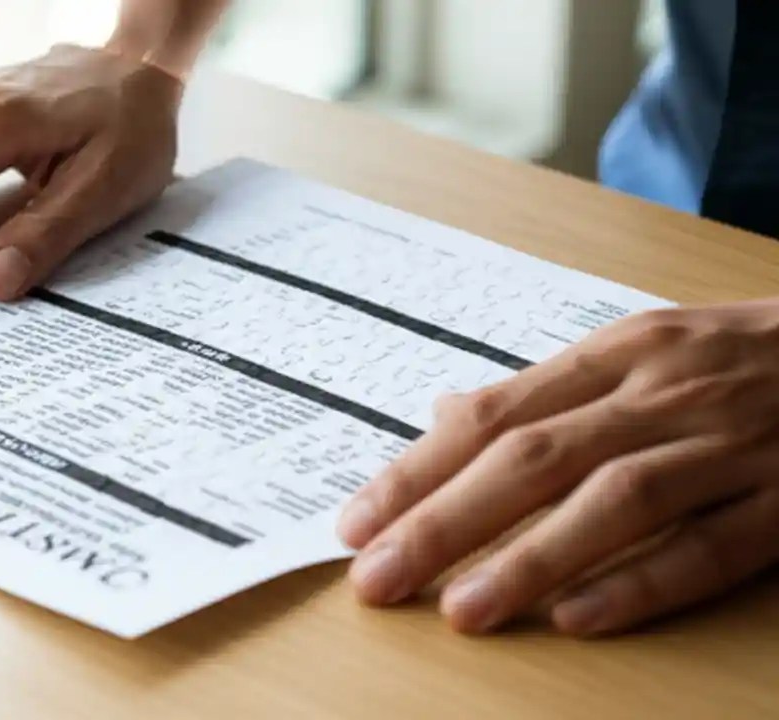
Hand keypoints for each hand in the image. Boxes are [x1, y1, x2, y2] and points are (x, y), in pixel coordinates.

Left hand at [337, 300, 778, 635]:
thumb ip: (548, 392)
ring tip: (459, 611)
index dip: (419, 471)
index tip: (356, 522)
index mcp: (619, 356)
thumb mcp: (643, 349)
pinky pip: (713, 546)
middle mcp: (663, 395)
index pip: (496, 416)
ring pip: (616, 501)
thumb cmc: (742, 357)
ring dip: (531, 558)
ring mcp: (730, 447)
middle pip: (535, 458)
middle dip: (445, 520)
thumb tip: (447, 418)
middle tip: (375, 576)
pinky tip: (580, 618)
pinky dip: (645, 582)